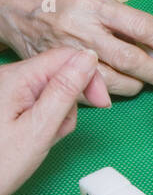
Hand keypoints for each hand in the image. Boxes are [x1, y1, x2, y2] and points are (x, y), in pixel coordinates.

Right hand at [0, 0, 152, 97]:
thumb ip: (117, 17)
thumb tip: (149, 39)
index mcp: (94, 3)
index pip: (143, 28)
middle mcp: (80, 28)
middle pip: (131, 60)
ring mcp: (65, 50)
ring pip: (111, 80)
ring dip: (136, 85)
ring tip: (149, 81)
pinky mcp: (52, 65)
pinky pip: (85, 86)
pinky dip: (106, 91)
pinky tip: (119, 86)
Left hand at [0, 48, 108, 194]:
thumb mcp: (38, 129)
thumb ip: (65, 91)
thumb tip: (89, 58)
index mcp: (16, 78)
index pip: (67, 57)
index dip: (90, 77)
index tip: (102, 104)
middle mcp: (9, 77)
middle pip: (60, 73)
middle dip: (71, 102)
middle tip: (60, 130)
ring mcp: (7, 90)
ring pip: (52, 89)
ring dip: (59, 114)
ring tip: (45, 138)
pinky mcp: (8, 102)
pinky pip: (39, 101)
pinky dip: (46, 118)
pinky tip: (37, 135)